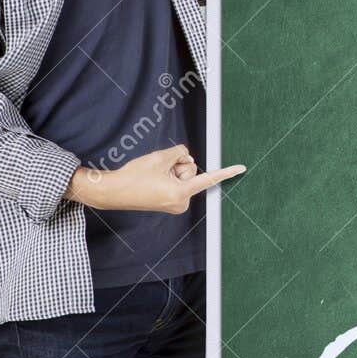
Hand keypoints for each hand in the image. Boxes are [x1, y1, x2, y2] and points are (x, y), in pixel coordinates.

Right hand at [67, 145, 245, 214]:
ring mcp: (175, 204)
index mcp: (180, 193)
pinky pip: (177, 182)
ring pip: (183, 176)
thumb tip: (187, 156)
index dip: (226, 172)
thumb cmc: (134, 176)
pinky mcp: (169, 203)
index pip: (208, 178)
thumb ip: (180, 152)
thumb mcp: (160, 157)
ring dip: (170, 171)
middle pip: (191, 172)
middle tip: (158, 170)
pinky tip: (153, 180)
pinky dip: (168, 177)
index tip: (242, 168)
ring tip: (153, 176)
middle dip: (178, 165)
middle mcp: (181, 202)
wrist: (113, 192)